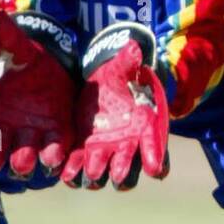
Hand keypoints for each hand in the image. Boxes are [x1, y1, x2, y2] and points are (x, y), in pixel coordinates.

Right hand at [0, 11, 77, 180]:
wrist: (57, 61)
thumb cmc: (26, 56)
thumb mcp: (16, 44)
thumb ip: (5, 36)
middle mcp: (4, 127)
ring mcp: (29, 134)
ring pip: (21, 157)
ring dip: (20, 162)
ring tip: (22, 162)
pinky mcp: (55, 135)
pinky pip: (52, 150)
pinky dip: (51, 156)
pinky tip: (52, 156)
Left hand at [63, 23, 169, 190]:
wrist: (100, 85)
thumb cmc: (119, 79)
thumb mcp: (124, 69)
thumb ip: (129, 62)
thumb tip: (133, 47)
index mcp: (144, 128)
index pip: (155, 147)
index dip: (156, 158)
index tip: (155, 167)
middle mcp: (127, 147)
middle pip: (129, 172)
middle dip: (122, 173)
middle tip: (116, 173)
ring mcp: (104, 153)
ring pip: (102, 176)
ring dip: (95, 176)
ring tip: (90, 173)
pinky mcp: (82, 152)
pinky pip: (78, 169)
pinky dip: (73, 173)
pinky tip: (66, 173)